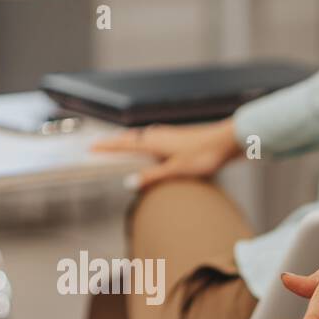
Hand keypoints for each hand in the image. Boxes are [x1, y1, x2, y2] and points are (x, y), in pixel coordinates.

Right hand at [93, 119, 239, 189]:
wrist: (228, 141)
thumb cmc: (204, 154)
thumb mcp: (176, 170)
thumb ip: (153, 177)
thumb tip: (129, 183)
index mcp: (153, 141)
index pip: (123, 144)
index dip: (107, 146)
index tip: (90, 147)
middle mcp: (158, 135)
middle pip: (131, 138)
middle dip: (115, 142)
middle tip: (100, 145)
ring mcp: (170, 135)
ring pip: (143, 138)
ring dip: (130, 141)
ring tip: (121, 146)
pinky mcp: (180, 139)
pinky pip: (155, 140)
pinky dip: (145, 143)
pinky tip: (152, 146)